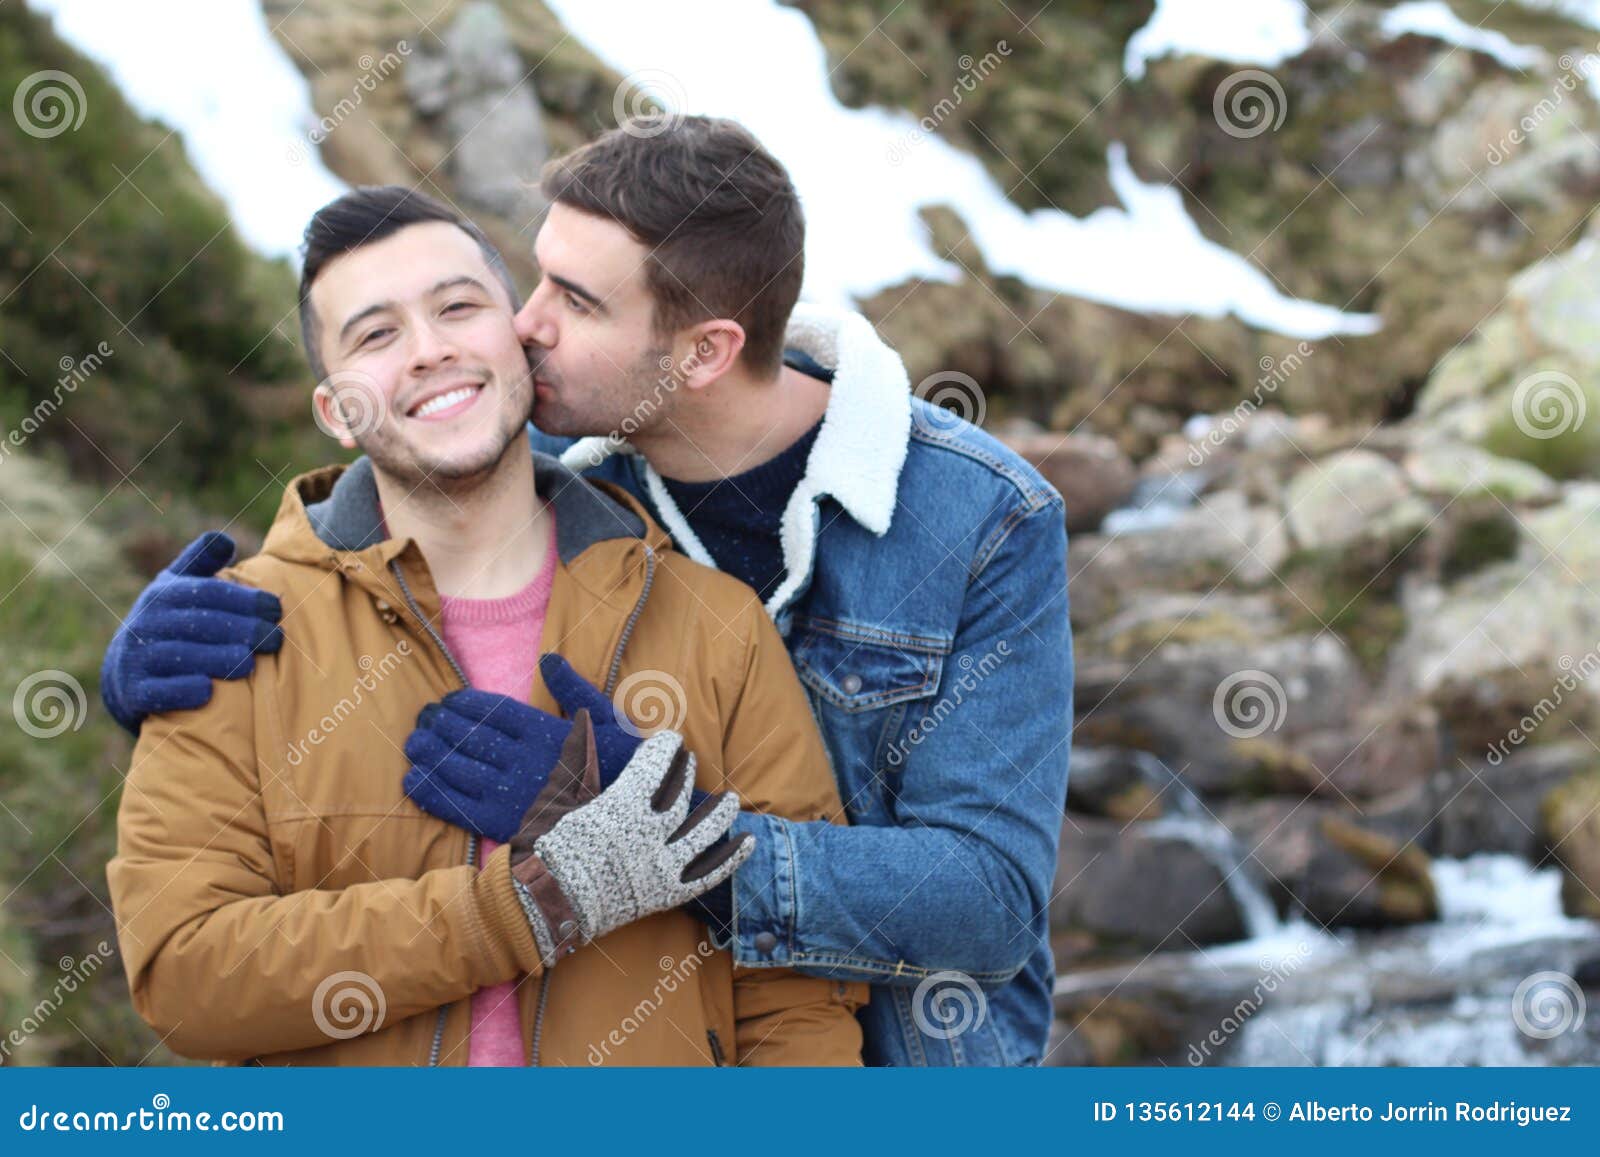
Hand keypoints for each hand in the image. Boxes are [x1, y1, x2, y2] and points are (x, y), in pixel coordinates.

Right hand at [99, 532, 282, 733]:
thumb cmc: (168, 623)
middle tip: (275, 640)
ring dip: (217, 659)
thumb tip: (224, 538)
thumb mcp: (177, 588)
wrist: (125, 674)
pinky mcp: (134, 692)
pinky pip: (157, 691)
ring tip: (249, 663)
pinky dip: (181, 690)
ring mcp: (137, 658)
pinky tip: (208, 691)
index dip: (244, 599)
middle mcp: (146, 623)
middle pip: (199, 624)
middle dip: (241, 630)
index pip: (208, 593)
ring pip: (180, 656)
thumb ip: (201, 562)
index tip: (276, 608)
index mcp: (164, 595)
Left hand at [401, 656, 645, 841]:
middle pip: (470, 736)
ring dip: (430, 753)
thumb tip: (547, 658)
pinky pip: (457, 807)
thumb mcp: (606, 722)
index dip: (465, 702)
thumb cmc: (621, 769)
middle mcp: (525, 761)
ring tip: (414, 742)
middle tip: (424, 717)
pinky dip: (431, 793)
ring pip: (457, 768)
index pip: (494, 710)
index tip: (449, 699)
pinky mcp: (503, 826)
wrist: (633, 826)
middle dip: (441, 724)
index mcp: (547, 733)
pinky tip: (413, 780)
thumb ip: (573, 689)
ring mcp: (512, 795)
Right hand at [508, 712, 753, 963]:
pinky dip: (730, 860)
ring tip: (730, 799)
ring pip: (702, 835)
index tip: (670, 739)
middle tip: (688, 760)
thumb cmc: (544, 851)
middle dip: (685, 773)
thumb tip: (583, 716)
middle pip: (680, 798)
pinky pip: (706, 877)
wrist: (541, 908)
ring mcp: (661, 868)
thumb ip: (578, 756)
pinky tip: (748, 842)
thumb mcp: (557, 798)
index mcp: (621, 808)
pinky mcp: (665, 895)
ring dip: (719, 814)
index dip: (665, 750)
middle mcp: (648, 836)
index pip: (655, 768)